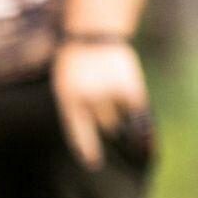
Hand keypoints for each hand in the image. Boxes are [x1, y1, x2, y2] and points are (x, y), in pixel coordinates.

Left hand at [52, 41, 149, 169]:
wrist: (92, 34)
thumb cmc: (75, 64)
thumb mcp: (64, 88)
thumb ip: (76, 109)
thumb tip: (98, 130)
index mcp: (69, 101)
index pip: (79, 132)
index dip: (88, 149)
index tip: (94, 163)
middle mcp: (89, 99)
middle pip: (104, 124)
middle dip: (106, 121)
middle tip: (103, 102)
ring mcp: (109, 92)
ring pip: (117, 117)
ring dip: (116, 111)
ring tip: (109, 89)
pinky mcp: (127, 84)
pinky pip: (134, 108)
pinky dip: (133, 106)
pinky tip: (126, 94)